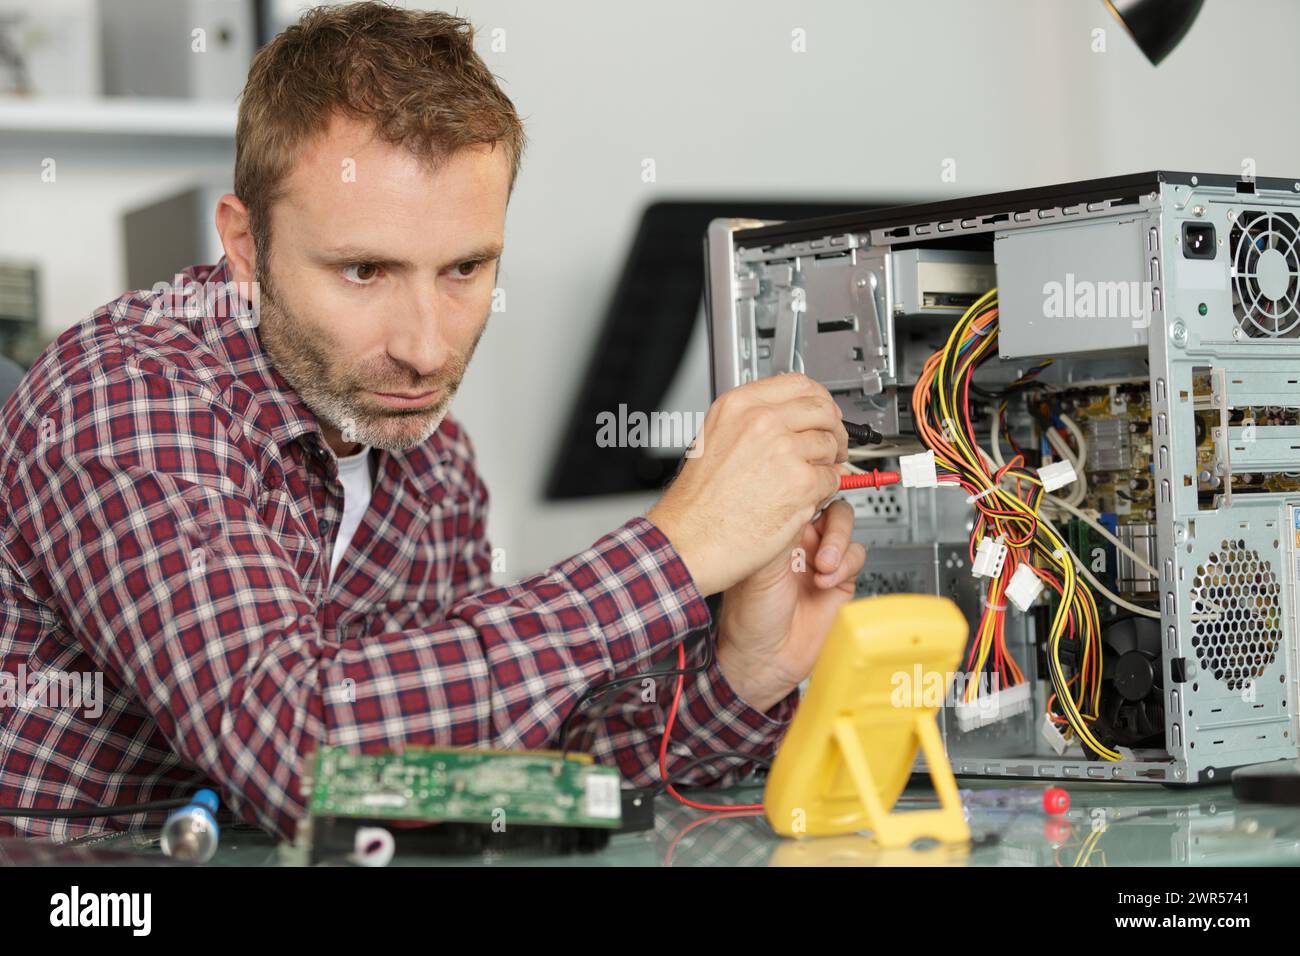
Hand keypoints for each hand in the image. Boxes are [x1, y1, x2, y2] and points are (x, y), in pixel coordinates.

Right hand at [647, 373, 846, 596]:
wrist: (689, 540)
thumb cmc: (696, 503)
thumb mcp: (714, 440)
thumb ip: (753, 423)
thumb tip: (791, 420)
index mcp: (739, 405)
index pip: (798, 384)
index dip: (818, 399)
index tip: (824, 413)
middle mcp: (762, 421)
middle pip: (823, 410)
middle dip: (834, 430)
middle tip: (833, 446)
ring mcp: (784, 450)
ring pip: (830, 446)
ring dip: (827, 465)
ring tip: (808, 481)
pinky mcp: (801, 482)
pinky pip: (832, 479)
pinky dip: (824, 492)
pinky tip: (803, 500)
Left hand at [714, 497, 866, 710]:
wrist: (765, 659)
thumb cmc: (748, 618)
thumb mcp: (760, 566)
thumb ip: (783, 533)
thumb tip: (800, 499)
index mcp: (774, 531)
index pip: (799, 498)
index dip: (810, 491)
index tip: (818, 489)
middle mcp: (798, 541)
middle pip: (829, 506)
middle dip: (831, 521)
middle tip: (821, 533)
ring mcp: (820, 559)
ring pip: (846, 529)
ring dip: (838, 543)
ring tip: (822, 566)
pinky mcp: (840, 580)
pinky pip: (856, 556)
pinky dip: (845, 564)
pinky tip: (826, 581)